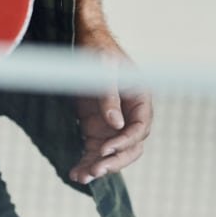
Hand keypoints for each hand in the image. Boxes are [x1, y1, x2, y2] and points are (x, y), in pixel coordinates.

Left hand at [70, 26, 151, 182]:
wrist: (82, 39)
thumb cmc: (97, 49)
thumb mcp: (103, 69)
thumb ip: (109, 96)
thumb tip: (116, 124)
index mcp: (140, 98)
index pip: (140, 128)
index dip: (125, 142)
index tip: (105, 150)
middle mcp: (129, 114)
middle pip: (131, 147)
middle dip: (114, 161)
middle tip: (95, 170)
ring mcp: (113, 123)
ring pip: (112, 153)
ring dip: (99, 167)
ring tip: (81, 176)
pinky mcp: (96, 127)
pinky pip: (94, 150)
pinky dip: (86, 161)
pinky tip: (75, 172)